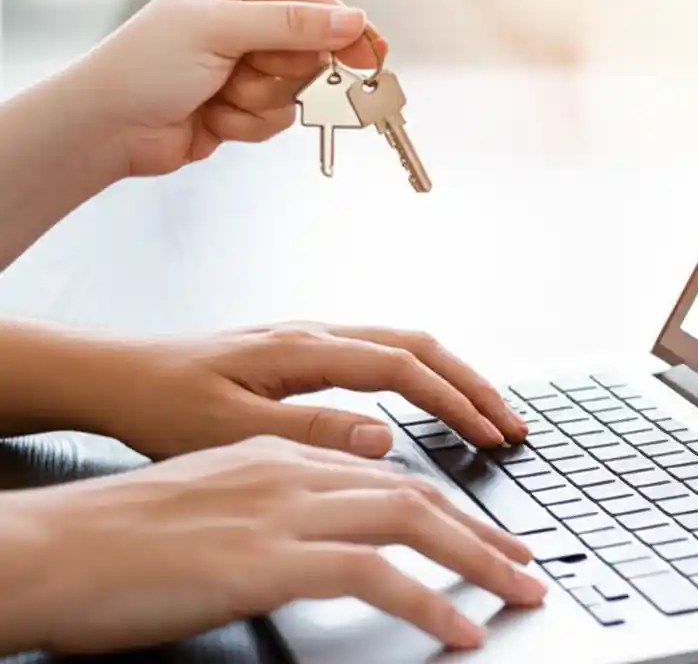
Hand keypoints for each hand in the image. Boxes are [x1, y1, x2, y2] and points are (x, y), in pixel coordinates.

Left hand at [0, 320, 525, 457]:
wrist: (111, 377)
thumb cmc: (157, 403)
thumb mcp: (228, 429)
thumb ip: (309, 431)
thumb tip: (383, 434)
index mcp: (304, 350)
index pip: (404, 369)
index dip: (455, 401)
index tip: (490, 435)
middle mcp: (314, 335)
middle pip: (420, 346)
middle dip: (473, 384)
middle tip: (512, 422)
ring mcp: (309, 341)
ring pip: (404, 346)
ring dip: (452, 378)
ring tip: (486, 412)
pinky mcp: (300, 355)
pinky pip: (381, 356)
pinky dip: (422, 377)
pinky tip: (427, 400)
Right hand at [0, 436, 545, 653]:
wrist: (50, 549)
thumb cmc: (116, 541)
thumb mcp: (210, 506)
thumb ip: (273, 508)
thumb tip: (318, 531)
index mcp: (280, 455)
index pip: (388, 477)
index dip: (448, 507)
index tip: (485, 535)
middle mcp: (294, 470)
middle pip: (416, 494)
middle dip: (484, 531)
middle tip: (527, 564)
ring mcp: (285, 510)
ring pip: (413, 522)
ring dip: (481, 561)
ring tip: (522, 593)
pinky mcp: (269, 559)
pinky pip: (375, 576)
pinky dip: (429, 602)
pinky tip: (460, 629)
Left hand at [80, 0, 387, 176]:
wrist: (108, 126)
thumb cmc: (144, 66)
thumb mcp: (221, 30)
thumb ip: (292, 25)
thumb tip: (352, 20)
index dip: (342, 28)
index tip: (369, 54)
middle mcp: (247, 20)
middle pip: (313, 49)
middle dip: (282, 71)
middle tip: (247, 72)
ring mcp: (248, 64)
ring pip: (298, 89)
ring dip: (258, 100)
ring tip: (216, 93)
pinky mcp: (247, 104)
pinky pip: (280, 118)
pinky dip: (248, 122)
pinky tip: (212, 115)